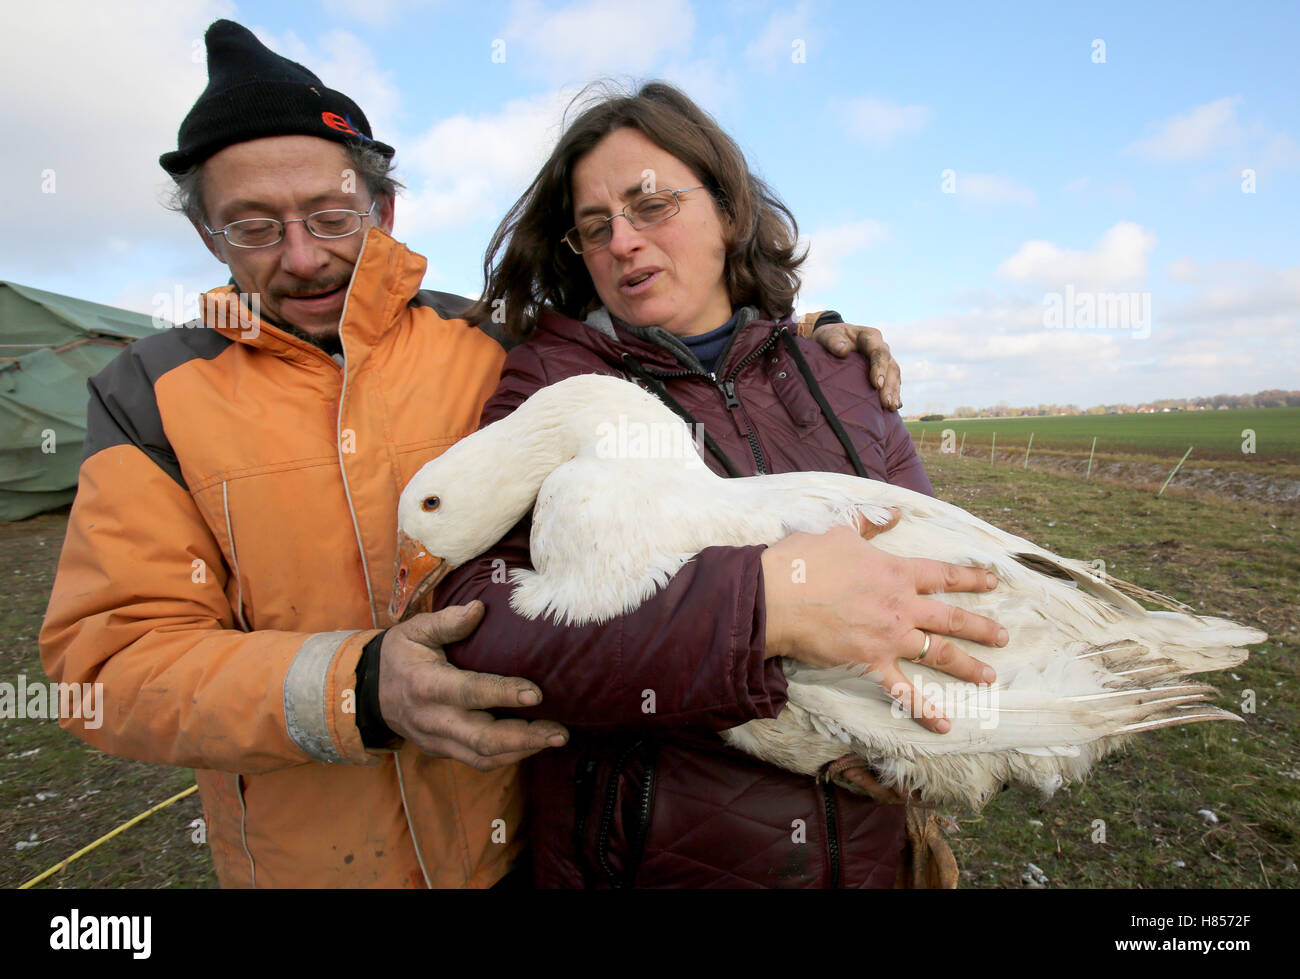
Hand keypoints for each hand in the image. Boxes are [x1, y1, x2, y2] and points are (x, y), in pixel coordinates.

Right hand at [378, 601, 568, 769]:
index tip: (536, 693)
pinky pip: (478, 761)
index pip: (470, 692)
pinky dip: (509, 756)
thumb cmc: (400, 656)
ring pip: (484, 758)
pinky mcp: (443, 752)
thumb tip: (479, 609)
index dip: (504, 694)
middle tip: (559, 732)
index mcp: (427, 685)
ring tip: (555, 737)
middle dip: (525, 738)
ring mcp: (437, 740)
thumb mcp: (415, 631)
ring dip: (523, 751)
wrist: (369, 693)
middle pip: (483, 739)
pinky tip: (533, 743)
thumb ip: (447, 621)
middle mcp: (434, 719)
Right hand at [760, 514, 1005, 733]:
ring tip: (989, 677)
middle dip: (981, 628)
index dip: (970, 579)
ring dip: (967, 666)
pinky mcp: (871, 663)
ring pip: (939, 653)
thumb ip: (870, 523)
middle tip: (1003, 637)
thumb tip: (893, 512)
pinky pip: (904, 692)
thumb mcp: (840, 531)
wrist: (776, 597)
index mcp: (896, 572)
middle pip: (951, 618)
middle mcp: (902, 606)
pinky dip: (925, 710)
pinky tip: (945, 726)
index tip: (992, 583)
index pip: (942, 575)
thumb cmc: (804, 562)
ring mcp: (890, 637)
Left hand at [812, 321, 902, 410]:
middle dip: (889, 386)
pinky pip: (891, 383)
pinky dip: (893, 394)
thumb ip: (833, 341)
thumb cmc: (829, 337)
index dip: (879, 368)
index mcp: (870, 337)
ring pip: (894, 376)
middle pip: (891, 366)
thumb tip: (842, 350)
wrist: (831, 340)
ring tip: (891, 408)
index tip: (876, 384)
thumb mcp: (827, 335)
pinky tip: (894, 407)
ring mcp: (883, 360)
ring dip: (893, 392)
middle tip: (886, 403)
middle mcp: (880, 347)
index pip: (879, 352)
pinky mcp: (882, 371)